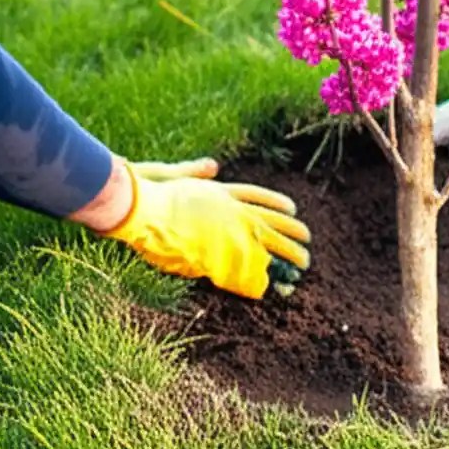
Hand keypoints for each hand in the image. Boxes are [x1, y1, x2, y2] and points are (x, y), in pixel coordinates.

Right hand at [101, 158, 310, 298]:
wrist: (140, 208)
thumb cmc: (152, 191)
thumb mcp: (177, 174)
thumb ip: (197, 171)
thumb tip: (213, 164)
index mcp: (221, 193)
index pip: (258, 197)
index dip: (277, 204)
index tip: (293, 209)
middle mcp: (231, 211)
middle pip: (271, 221)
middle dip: (291, 231)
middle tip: (307, 239)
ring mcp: (227, 232)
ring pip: (268, 244)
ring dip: (288, 254)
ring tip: (304, 263)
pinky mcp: (218, 252)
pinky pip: (245, 268)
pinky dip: (258, 277)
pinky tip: (273, 284)